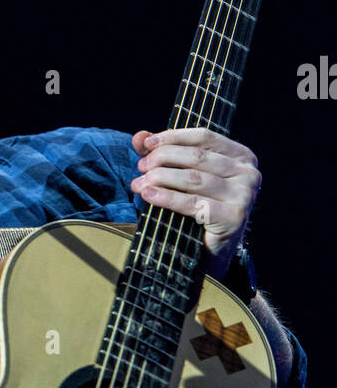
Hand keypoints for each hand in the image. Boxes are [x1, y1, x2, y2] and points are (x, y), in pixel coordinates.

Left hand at [129, 127, 260, 279]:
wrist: (212, 250)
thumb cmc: (199, 207)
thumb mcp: (183, 175)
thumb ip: (164, 153)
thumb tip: (139, 137)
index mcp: (241, 156)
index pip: (204, 137)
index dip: (172, 137)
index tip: (146, 144)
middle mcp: (248, 173)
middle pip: (197, 157)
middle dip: (163, 159)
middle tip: (140, 168)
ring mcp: (245, 195)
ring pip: (194, 179)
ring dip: (161, 178)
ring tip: (139, 183)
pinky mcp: (234, 217)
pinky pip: (194, 203)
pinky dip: (168, 198)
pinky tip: (149, 196)